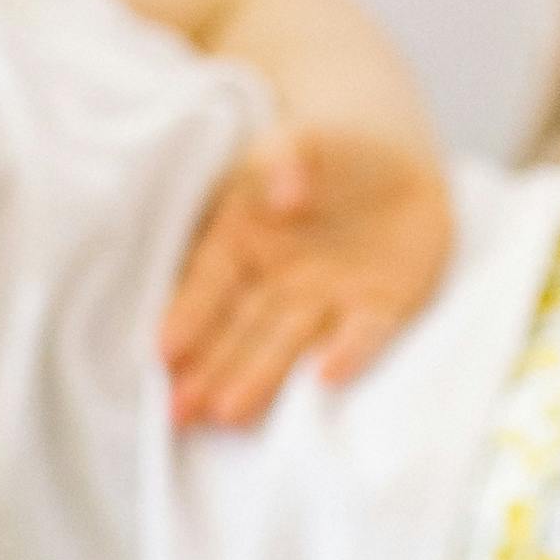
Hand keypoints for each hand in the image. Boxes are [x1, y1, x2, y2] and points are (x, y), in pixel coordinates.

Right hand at [156, 125, 456, 430]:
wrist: (397, 165)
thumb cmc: (329, 155)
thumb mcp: (300, 143)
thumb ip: (288, 159)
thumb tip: (285, 194)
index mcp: (241, 241)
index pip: (208, 282)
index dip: (187, 315)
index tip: (162, 350)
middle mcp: (276, 282)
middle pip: (238, 329)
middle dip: (210, 369)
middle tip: (180, 411)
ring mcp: (326, 301)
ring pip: (287, 344)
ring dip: (258, 379)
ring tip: (227, 415)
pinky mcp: (379, 309)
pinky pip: (364, 333)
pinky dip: (349, 352)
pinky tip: (327, 377)